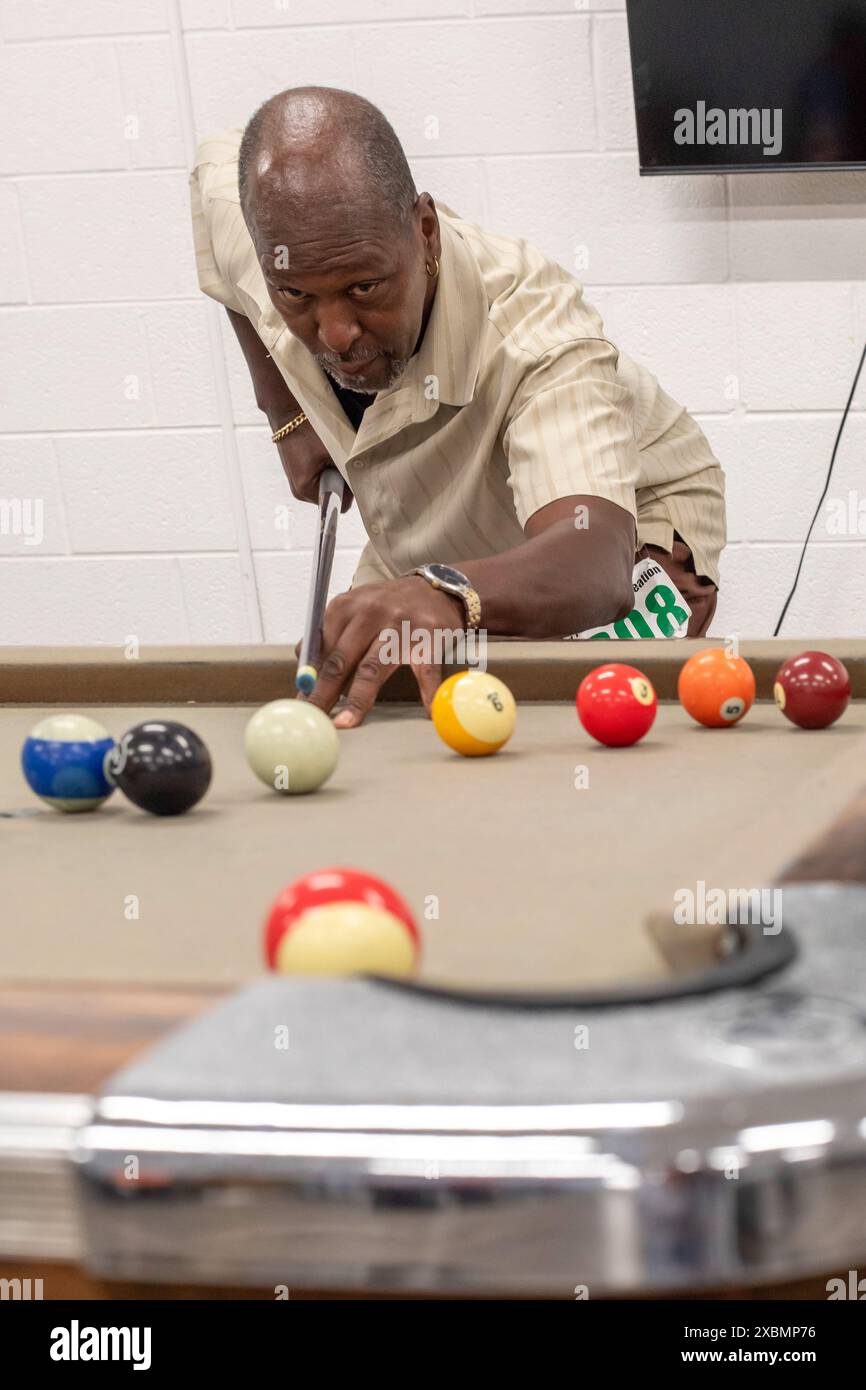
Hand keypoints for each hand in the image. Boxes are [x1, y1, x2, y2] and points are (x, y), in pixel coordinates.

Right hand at [275, 425, 353, 512]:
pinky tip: (320, 452)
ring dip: (332, 471)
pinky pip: (319, 475)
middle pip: (332, 495)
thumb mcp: (333, 450)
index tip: (348, 472)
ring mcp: (297, 482)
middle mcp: (299, 491)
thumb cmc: (305, 428)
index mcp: (305, 490)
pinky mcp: (298, 472)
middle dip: (339, 479)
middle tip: (335, 458)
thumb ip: (348, 472)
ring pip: (327, 484)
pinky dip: (324, 465)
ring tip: (326, 453)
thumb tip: (361, 482)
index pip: (337, 504)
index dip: (348, 489)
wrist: (287, 410)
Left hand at [302, 577, 464, 726]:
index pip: (322, 649)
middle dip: (324, 693)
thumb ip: (328, 635)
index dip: (310, 680)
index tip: (302, 704)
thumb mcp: (352, 609)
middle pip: (341, 661)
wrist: (434, 588)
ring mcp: (401, 626)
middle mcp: (371, 613)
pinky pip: (426, 670)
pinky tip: (426, 712)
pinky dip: (427, 692)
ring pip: (374, 668)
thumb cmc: (388, 606)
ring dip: (358, 699)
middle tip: (313, 717)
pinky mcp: (430, 638)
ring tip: (346, 722)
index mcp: (346, 606)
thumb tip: (304, 668)